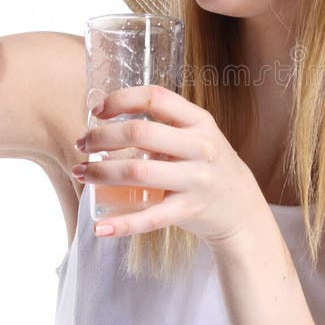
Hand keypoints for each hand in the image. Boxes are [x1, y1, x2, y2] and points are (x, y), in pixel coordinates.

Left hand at [72, 84, 270, 248]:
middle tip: (83, 144)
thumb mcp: (198, 136)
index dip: (121, 100)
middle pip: (139, 132)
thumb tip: (108, 119)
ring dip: (101, 173)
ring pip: (137, 172)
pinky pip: (150, 217)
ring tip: (82, 173)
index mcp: (199, 121)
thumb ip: (165, 125)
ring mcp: (197, 179)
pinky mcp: (190, 210)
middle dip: (101, 137)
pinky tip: (100, 226)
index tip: (97, 112)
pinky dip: (122, 224)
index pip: (155, 97)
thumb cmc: (208, 166)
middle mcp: (201, 146)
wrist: (242, 208)